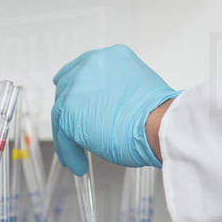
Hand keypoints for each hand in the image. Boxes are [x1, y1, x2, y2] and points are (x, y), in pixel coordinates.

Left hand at [51, 45, 179, 172]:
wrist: (160, 124)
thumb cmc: (158, 113)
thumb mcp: (137, 88)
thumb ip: (116, 91)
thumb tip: (106, 107)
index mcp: (109, 58)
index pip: (83, 71)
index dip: (80, 91)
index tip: (78, 102)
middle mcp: (90, 67)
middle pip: (67, 89)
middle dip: (71, 112)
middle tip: (77, 130)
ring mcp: (76, 88)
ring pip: (62, 114)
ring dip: (69, 136)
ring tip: (79, 154)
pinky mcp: (68, 112)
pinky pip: (62, 136)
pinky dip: (69, 152)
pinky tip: (79, 163)